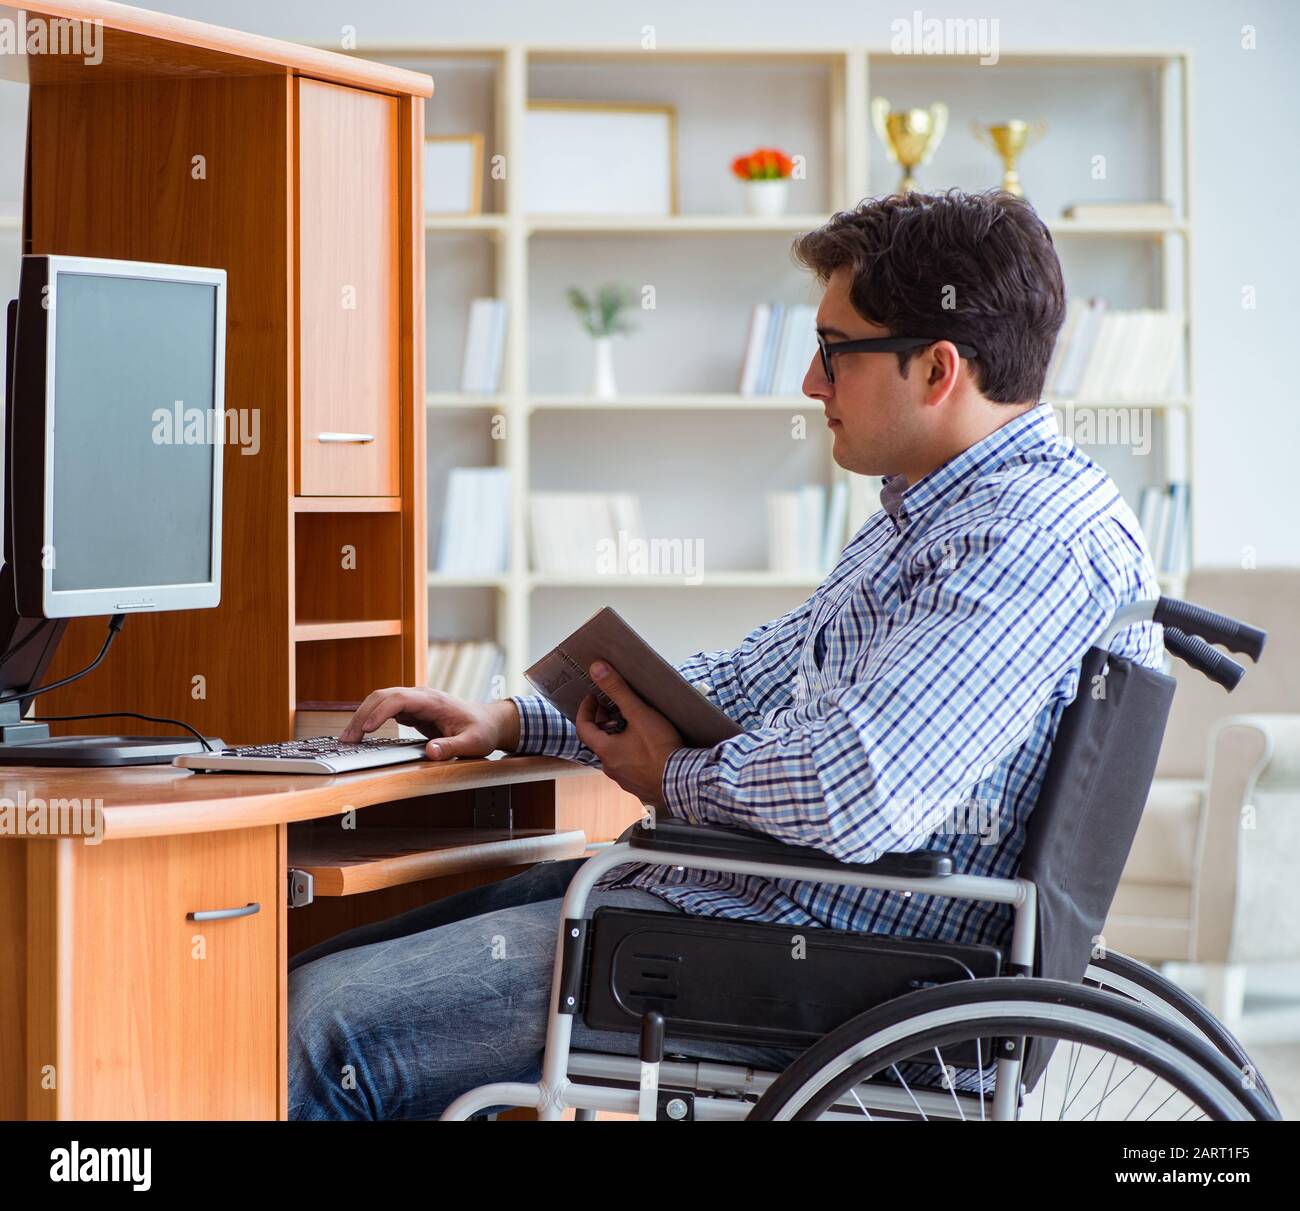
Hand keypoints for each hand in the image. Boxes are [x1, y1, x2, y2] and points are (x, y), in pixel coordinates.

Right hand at [340, 688, 520, 760]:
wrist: (490, 722)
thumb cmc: (483, 730)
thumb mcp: (473, 743)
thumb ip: (452, 747)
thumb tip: (431, 752)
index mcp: (434, 701)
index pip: (399, 699)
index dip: (380, 712)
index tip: (367, 728)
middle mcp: (421, 696)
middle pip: (383, 697)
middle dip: (362, 715)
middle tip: (348, 738)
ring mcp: (415, 701)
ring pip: (381, 701)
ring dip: (363, 717)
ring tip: (348, 738)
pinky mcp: (413, 710)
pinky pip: (386, 709)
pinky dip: (370, 719)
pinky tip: (361, 734)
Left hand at [575, 661, 683, 807]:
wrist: (683, 783)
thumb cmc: (660, 748)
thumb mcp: (639, 714)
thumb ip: (618, 691)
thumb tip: (596, 668)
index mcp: (605, 751)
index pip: (583, 728)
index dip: (585, 710)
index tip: (593, 697)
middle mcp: (610, 768)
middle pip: (600, 741)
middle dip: (605, 722)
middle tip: (615, 707)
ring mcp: (625, 780)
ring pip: (615, 755)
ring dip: (619, 739)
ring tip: (634, 725)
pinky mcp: (640, 787)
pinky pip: (630, 767)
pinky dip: (632, 753)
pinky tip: (648, 748)